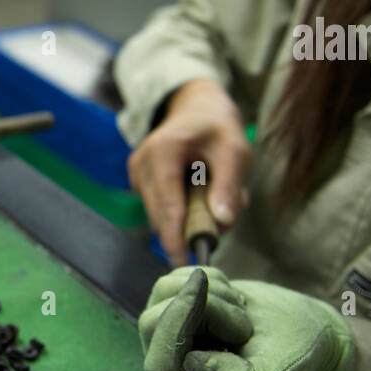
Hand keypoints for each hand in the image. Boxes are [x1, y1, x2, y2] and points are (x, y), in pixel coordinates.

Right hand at [127, 79, 250, 265]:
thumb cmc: (216, 127)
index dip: (175, 237)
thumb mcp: (234, 149)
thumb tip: (223, 221)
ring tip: (213, 197)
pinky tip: (197, 193)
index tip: (184, 263)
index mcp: (162, 152)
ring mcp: (136, 173)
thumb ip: (230, 185)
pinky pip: (160, 209)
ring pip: (159, 216)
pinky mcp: (138, 182)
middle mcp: (141, 164)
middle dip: (190, 228)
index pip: (167, 205)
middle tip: (223, 221)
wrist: (194, 107)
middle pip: (161, 216)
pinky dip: (181, 211)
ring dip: (188, 219)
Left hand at [137, 267, 354, 370]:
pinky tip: (231, 300)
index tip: (204, 298)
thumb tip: (188, 362)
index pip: (159, 367)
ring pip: (161, 296)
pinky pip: (172, 282)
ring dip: (207, 292)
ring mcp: (170, 342)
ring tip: (241, 311)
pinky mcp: (175, 313)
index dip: (175, 329)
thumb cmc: (293, 358)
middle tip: (243, 321)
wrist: (306, 330)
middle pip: (151, 325)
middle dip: (201, 308)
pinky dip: (205, 279)